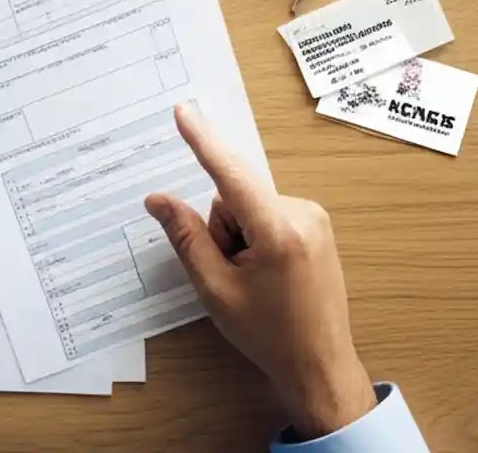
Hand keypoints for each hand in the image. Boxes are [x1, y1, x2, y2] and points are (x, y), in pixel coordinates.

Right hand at [144, 104, 375, 439]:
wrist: (319, 365)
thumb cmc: (269, 335)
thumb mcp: (215, 289)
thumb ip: (186, 237)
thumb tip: (158, 200)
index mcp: (279, 230)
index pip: (230, 175)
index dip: (203, 142)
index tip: (184, 112)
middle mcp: (303, 214)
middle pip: (234, 198)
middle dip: (223, 231)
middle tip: (234, 275)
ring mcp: (314, 218)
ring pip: (250, 207)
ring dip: (240, 238)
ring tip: (255, 280)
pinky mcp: (317, 225)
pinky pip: (269, 215)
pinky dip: (258, 238)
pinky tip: (269, 275)